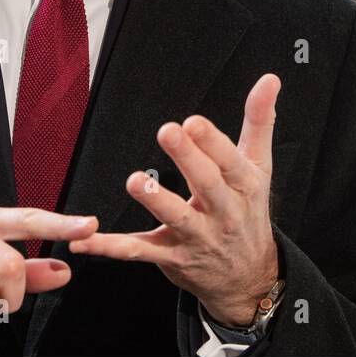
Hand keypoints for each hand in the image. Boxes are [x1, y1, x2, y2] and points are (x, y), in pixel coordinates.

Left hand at [68, 73, 281, 325]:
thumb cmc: (249, 210)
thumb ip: (259, 122)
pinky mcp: (172, 256)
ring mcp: (198, 237)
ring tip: (136, 181)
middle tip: (168, 131)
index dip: (212, 142)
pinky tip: (85, 242)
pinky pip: (140, 251)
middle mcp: (224, 212)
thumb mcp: (260, 167)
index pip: (230, 161)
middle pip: (207, 184)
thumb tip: (270, 79)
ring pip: (176, 218)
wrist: (249, 277)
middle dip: (187, 159)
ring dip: (156, 201)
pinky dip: (111, 247)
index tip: (193, 122)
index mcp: (244, 185)